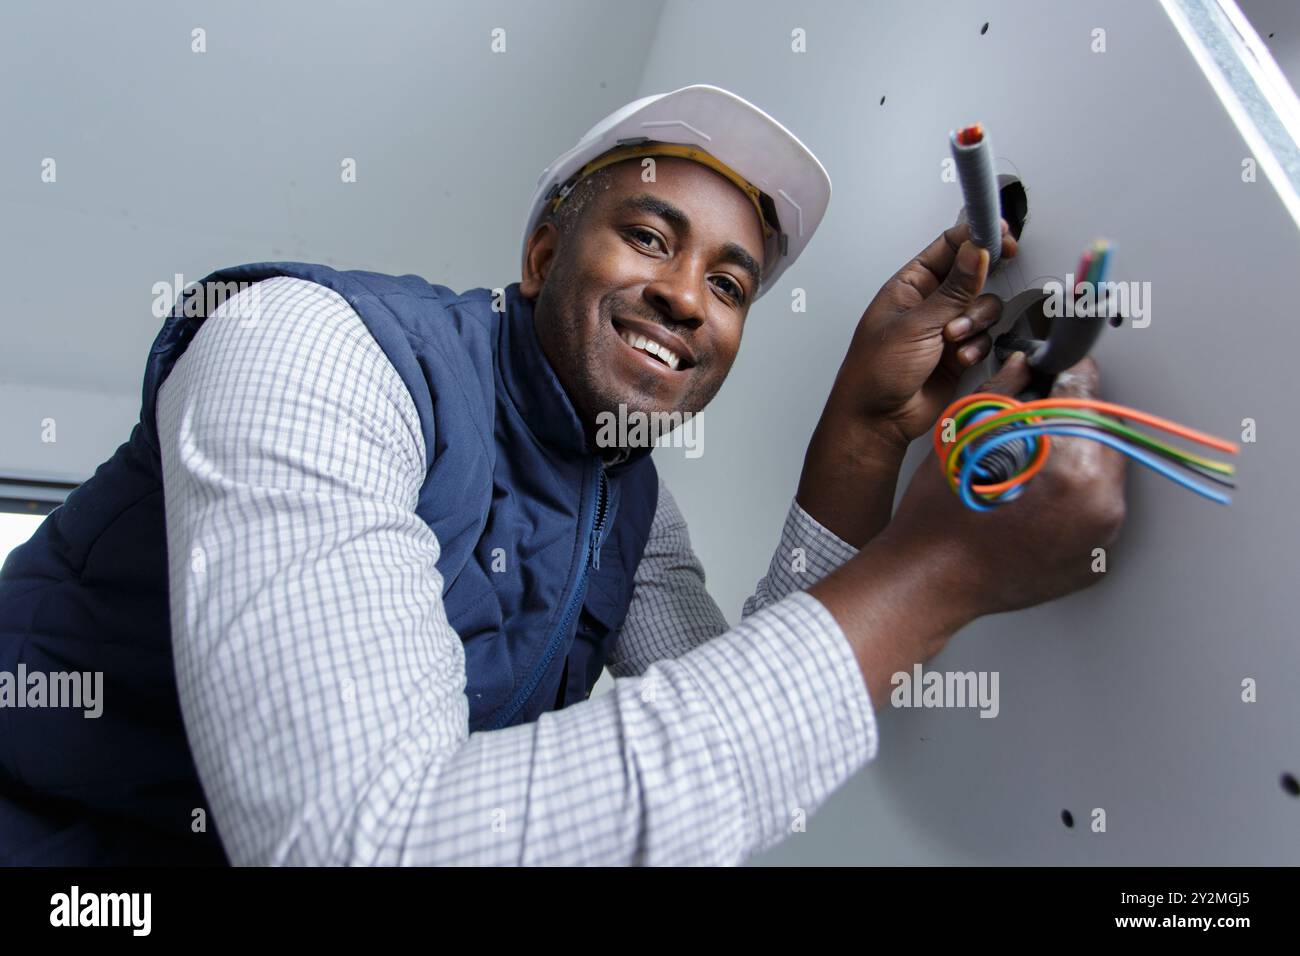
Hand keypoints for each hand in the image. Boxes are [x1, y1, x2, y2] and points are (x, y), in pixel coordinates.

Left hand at [824, 219, 1017, 452]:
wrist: (878, 419)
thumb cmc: (877, 370)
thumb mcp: (916, 324)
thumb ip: (954, 290)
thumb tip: (976, 251)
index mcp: (910, 285)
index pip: (947, 247)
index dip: (975, 237)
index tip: (1001, 234)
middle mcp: (929, 302)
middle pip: (972, 274)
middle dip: (983, 279)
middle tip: (1001, 270)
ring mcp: (945, 327)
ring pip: (983, 307)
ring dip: (975, 321)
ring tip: (953, 338)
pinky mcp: (958, 352)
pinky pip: (983, 338)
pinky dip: (976, 346)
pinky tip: (959, 358)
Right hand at [888, 352, 1128, 619]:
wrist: (927, 584)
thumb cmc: (937, 522)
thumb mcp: (964, 439)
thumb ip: (1001, 394)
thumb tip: (1020, 368)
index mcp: (1073, 473)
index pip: (1087, 401)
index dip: (1073, 377)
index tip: (1066, 370)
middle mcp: (1099, 509)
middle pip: (1103, 437)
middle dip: (1074, 418)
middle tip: (1042, 412)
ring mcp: (1099, 541)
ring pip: (1103, 475)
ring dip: (1078, 456)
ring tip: (1035, 455)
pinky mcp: (1092, 562)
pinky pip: (1094, 513)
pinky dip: (1074, 497)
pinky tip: (1037, 494)